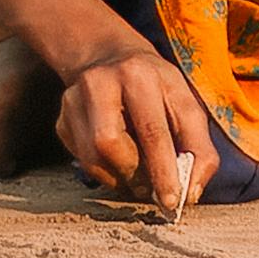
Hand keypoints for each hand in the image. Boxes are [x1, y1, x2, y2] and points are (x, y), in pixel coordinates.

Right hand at [56, 44, 218, 210]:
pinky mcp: (61, 120)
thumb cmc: (155, 86)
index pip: (150, 130)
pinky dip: (105, 171)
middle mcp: (99, 82)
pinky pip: (83, 162)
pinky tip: (118, 157)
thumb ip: (198, 146)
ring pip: (92, 160)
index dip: (163, 170)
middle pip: (109, 144)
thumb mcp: (184, 102)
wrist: (108, 57)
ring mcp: (73, 101)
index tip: (172, 200)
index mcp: (138, 74)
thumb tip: (190, 193)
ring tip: (137, 171)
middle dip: (136, 174)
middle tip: (152, 187)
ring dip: (120, 177)